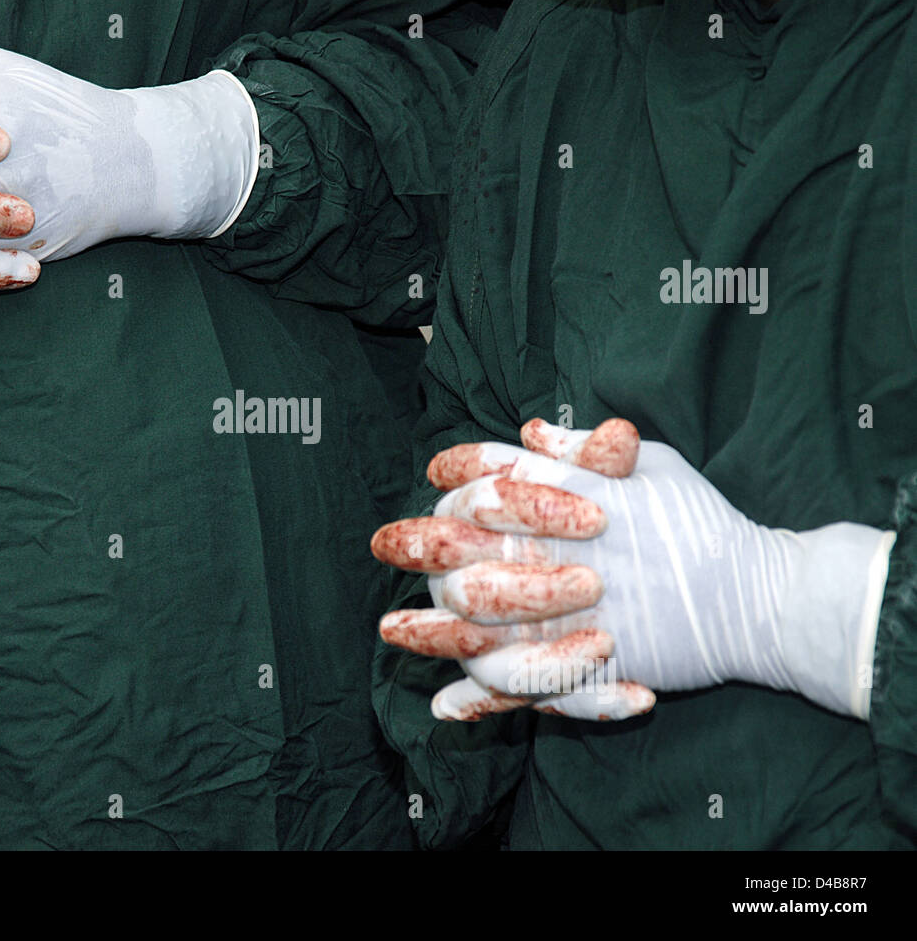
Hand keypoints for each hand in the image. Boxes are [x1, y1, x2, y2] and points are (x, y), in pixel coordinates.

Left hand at [372, 419, 893, 720]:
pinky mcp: (578, 664)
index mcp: (565, 497)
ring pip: (476, 621)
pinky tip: (445, 706)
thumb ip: (585, 452)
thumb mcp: (650, 467)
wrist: (753, 596)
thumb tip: (530, 430)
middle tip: (381, 543)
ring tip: (389, 628)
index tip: (434, 479)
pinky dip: (481, 702)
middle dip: (418, 543)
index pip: (490, 476)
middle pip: (464, 546)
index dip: (457, 473)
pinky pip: (519, 688)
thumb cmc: (701, 522)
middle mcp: (550, 555)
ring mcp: (562, 615)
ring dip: (428, 626)